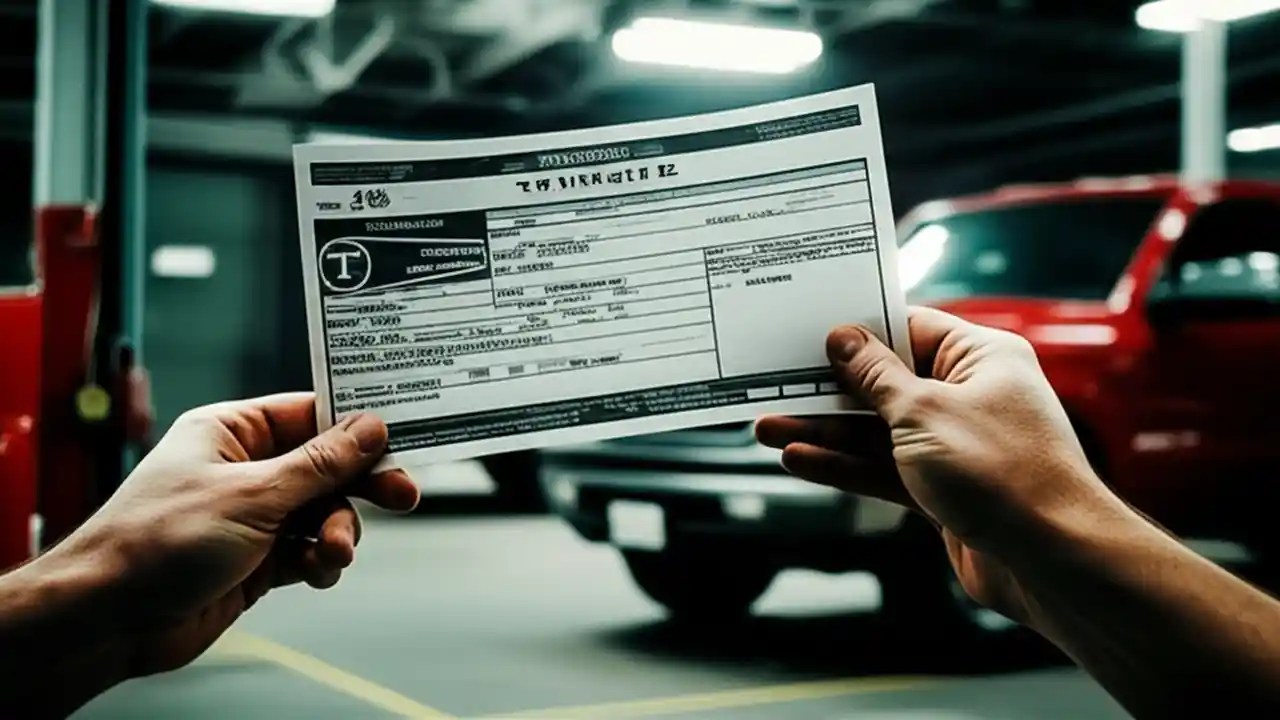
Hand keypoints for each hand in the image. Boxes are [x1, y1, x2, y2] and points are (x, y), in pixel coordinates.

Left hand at [47, 393, 418, 677]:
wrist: (108, 620)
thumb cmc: (157, 542)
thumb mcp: (252, 495)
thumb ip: (319, 464)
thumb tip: (369, 427)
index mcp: (232, 432)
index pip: (310, 413)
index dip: (357, 425)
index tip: (400, 437)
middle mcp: (244, 469)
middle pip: (326, 466)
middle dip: (361, 485)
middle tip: (402, 495)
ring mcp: (252, 516)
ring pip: (323, 513)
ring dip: (338, 532)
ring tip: (334, 553)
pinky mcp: (257, 560)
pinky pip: (309, 551)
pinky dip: (321, 562)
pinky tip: (319, 572)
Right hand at [755, 307, 1121, 623]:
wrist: (1052, 561)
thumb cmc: (1005, 474)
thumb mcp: (922, 412)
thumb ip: (875, 377)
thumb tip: (845, 339)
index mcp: (981, 358)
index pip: (909, 328)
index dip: (858, 331)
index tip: (808, 336)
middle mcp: (971, 394)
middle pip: (885, 382)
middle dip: (829, 389)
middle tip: (776, 386)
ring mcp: (956, 444)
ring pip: (877, 430)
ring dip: (825, 431)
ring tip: (768, 429)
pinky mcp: (944, 487)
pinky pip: (884, 468)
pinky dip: (845, 465)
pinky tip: (801, 459)